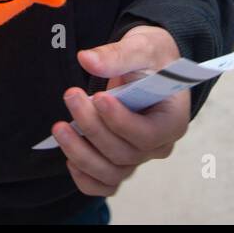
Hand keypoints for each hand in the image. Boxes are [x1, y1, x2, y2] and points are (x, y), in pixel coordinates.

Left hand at [51, 25, 188, 196]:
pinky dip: (84, 177)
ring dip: (81, 153)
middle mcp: (158, 145)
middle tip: (71, 96)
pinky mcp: (120, 162)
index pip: (147, 134)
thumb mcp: (140, 48)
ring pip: (111, 172)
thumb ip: (116, 55)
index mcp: (172, 120)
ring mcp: (139, 157)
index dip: (121, 121)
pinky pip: (104, 184)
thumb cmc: (151, 59)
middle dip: (93, 128)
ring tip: (60, 127)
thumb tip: (86, 59)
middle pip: (124, 153)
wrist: (148, 68)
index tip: (99, 98)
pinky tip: (68, 156)